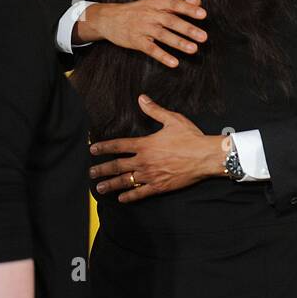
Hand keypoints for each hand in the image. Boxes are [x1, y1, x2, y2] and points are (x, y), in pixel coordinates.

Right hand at [75, 0, 206, 67]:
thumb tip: (198, 1)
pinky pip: (151, 49)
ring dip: (178, 42)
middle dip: (188, 29)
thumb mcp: (155, 3)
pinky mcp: (136, 41)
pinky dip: (162, 56)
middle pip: (171, 21)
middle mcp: (150, 14)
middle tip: (204, 37)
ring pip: (162, 35)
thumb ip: (177, 4)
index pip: (175, 4)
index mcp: (156, 3)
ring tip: (193, 49)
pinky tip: (174, 63)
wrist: (108, 18)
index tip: (203, 14)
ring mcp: (142, 28)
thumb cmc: (137, 10)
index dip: (189, 9)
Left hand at [88, 95, 225, 200]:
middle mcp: (144, 161)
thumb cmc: (190, 137)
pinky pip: (140, 193)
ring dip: (110, 185)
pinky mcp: (159, 186)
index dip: (103, 147)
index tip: (92, 150)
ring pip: (125, 181)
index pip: (118, 146)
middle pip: (117, 166)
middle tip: (91, 174)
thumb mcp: (172, 120)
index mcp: (145, 144)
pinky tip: (122, 198)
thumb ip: (154, 110)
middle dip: (102, 170)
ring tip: (100, 188)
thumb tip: (142, 98)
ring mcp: (150, 175)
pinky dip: (130, 196)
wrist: (205, 156)